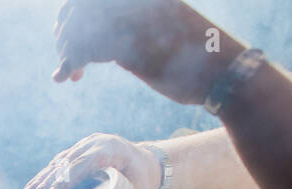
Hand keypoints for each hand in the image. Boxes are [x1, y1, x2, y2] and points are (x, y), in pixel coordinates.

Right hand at [21, 133, 161, 188]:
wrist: (148, 161)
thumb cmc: (141, 180)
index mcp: (109, 149)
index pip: (79, 166)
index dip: (61, 183)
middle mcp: (94, 142)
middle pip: (64, 164)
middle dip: (45, 185)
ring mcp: (86, 143)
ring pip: (58, 163)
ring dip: (40, 182)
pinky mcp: (80, 148)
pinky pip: (59, 162)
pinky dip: (45, 176)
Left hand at [51, 0, 244, 104]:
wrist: (226, 74)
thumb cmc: (200, 59)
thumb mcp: (163, 34)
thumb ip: (133, 29)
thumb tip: (99, 41)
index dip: (71, 12)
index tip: (66, 34)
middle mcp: (137, 4)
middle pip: (79, 7)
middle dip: (65, 32)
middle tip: (65, 55)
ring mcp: (133, 22)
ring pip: (79, 28)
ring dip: (67, 51)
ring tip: (67, 71)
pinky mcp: (129, 47)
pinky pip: (85, 50)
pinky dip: (69, 65)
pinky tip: (66, 77)